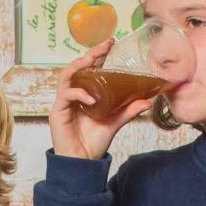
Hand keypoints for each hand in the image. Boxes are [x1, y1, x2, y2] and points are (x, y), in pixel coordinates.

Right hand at [46, 39, 149, 159]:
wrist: (83, 162)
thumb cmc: (94, 142)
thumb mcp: (115, 122)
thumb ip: (128, 110)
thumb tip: (147, 100)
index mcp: (84, 94)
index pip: (88, 69)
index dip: (97, 55)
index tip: (110, 43)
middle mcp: (72, 96)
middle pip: (76, 68)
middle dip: (90, 54)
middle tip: (105, 46)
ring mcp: (63, 103)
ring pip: (66, 76)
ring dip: (79, 66)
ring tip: (92, 60)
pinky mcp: (58, 113)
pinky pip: (66, 96)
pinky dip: (79, 94)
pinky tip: (91, 99)